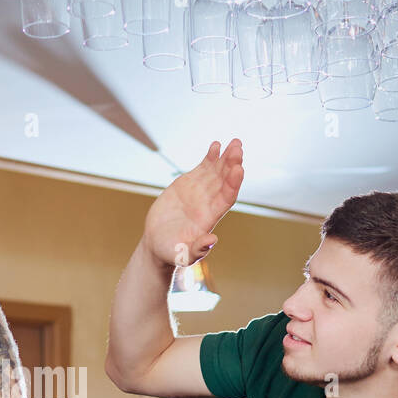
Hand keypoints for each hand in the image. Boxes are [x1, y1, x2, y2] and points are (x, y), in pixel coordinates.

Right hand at [142, 139, 243, 267]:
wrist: (158, 242)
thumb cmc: (171, 251)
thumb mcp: (183, 254)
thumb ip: (198, 249)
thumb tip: (212, 240)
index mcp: (210, 218)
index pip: (226, 198)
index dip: (233, 183)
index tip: (238, 169)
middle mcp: (209, 202)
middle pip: (225, 180)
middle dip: (232, 164)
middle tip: (237, 148)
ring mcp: (201, 191)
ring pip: (218, 171)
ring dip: (226, 157)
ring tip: (234, 142)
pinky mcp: (189, 184)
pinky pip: (204, 168)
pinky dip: (211, 156)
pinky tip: (217, 145)